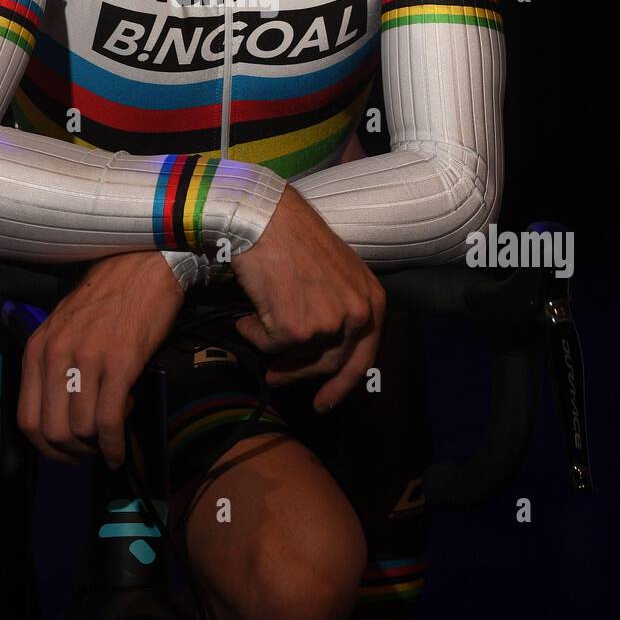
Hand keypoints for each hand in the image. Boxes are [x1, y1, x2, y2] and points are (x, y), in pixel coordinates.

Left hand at [17, 249, 183, 468]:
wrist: (144, 268)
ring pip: (81, 430)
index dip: (46, 446)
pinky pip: (109, 421)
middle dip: (71, 452)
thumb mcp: (65, 328)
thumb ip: (56, 366)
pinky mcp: (119, 364)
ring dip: (95, 447)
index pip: (27, 418)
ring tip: (110, 435)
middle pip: (52, 431)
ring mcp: (87, 360)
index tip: (65, 451)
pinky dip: (114, 445)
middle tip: (89, 452)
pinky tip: (118, 451)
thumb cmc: (108, 299)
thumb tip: (63, 414)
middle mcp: (56, 356)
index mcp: (38, 349)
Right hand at [230, 184, 385, 410]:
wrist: (266, 217)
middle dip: (299, 374)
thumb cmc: (294, 237)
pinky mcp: (296, 328)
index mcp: (372, 300)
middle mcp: (357, 315)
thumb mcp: (338, 271)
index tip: (324, 402)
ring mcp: (328, 324)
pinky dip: (253, 332)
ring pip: (296, 355)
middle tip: (275, 377)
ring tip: (255, 322)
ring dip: (271, 344)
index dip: (343, 384)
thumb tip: (322, 348)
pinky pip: (268, 345)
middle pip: (331, 364)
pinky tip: (248, 313)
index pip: (364, 357)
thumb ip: (341, 308)